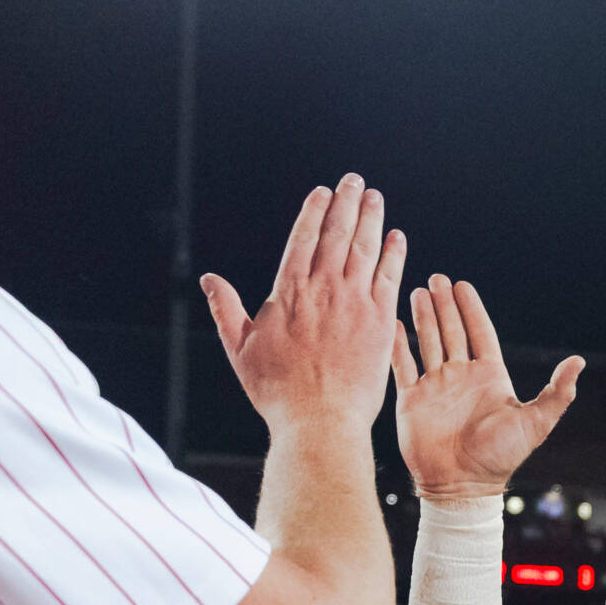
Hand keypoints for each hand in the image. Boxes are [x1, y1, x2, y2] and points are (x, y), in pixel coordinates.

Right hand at [201, 176, 404, 437]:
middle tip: (355, 181)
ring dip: (371, 218)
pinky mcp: (380, 321)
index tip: (323, 193)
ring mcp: (354, 303)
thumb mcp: (241, 350)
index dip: (315, 211)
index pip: (304, 238)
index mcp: (288, 292)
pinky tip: (397, 238)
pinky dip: (394, 254)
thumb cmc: (278, 394)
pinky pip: (389, 277)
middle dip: (346, 202)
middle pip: (337, 233)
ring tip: (375, 198)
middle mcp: (323, 289)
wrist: (319, 422)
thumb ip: (226, 310)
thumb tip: (208, 280)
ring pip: (365, 248)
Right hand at [392, 275, 583, 500]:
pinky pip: (403, 366)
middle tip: (437, 279)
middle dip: (444, 304)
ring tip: (417, 290)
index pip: (480, 332)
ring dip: (423, 317)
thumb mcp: (535, 423)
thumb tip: (579, 362)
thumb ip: (556, 392)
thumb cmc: (500, 458)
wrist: (461, 487)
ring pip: (428, 342)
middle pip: (453, 330)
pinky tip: (395, 324)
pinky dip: (399, 345)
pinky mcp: (412, 400)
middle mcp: (461, 376)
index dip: (472, 309)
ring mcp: (436, 387)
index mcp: (490, 376)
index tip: (463, 286)